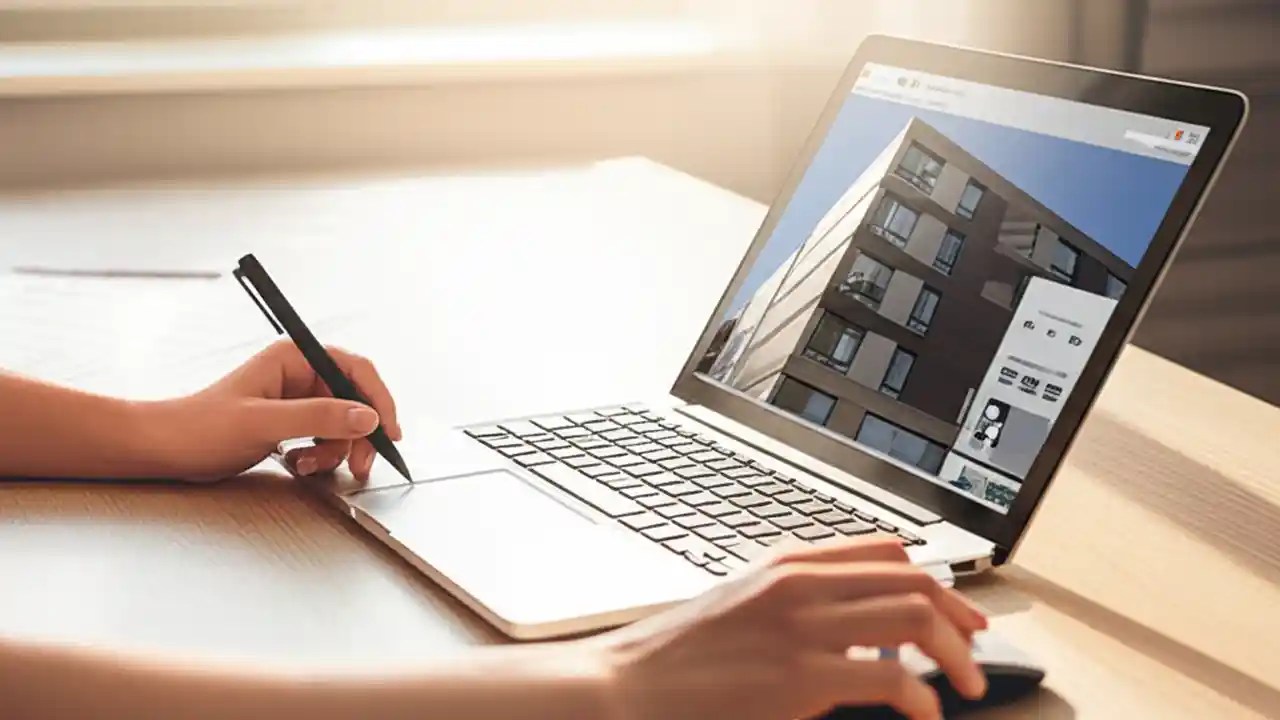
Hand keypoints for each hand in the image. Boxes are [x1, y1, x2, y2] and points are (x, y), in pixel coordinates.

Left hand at [153, 339, 401, 480]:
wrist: (165, 449)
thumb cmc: (201, 427)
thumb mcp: (264, 422)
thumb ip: (319, 418)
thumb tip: (367, 417)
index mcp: (294, 358)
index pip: (355, 369)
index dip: (378, 399)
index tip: (388, 432)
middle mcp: (299, 374)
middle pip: (353, 400)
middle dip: (359, 434)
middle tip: (361, 465)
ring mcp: (295, 399)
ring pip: (342, 424)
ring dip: (336, 451)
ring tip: (311, 467)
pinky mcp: (289, 423)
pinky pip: (324, 438)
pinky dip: (320, 456)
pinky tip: (298, 465)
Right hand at [590, 537, 987, 719]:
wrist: (625, 688)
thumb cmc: (676, 658)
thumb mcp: (739, 608)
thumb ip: (793, 603)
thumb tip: (850, 624)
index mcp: (787, 566)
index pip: (887, 550)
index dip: (936, 582)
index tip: (955, 615)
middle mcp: (800, 584)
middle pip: (914, 577)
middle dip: (960, 618)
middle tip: (975, 653)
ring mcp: (802, 627)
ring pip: (914, 616)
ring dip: (955, 655)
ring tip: (962, 686)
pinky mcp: (800, 678)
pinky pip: (892, 678)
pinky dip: (921, 698)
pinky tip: (919, 714)